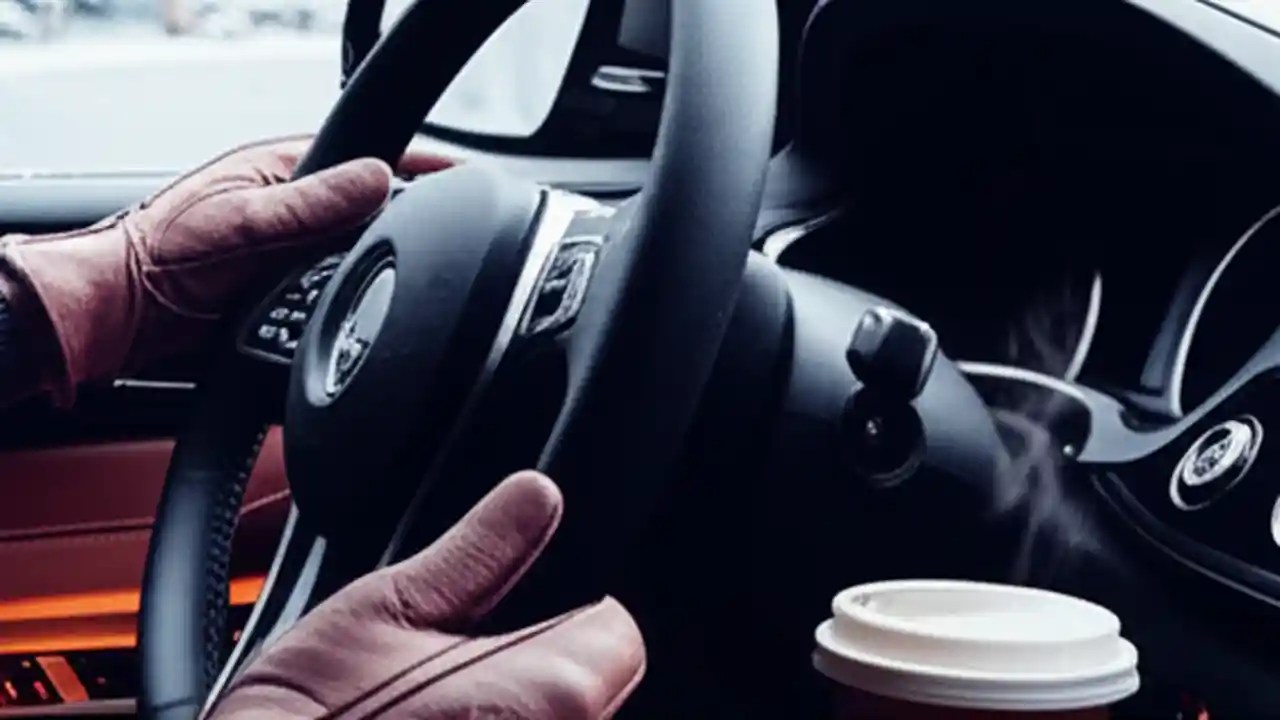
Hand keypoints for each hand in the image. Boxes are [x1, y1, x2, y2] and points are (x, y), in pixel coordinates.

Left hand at [0, 137, 452, 403]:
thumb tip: (377, 179)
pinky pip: (343, 289)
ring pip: (363, 251)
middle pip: (375, 205)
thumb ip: (310, 203)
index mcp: (285, 169)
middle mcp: (297, 206)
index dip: (420, 164)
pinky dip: (360, 295)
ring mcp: (297, 249)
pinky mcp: (292, 289)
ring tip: (419, 276)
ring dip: (384, 264)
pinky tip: (373, 305)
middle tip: (453, 234)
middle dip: (411, 218)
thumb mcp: (241, 220)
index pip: (369, 154)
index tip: (465, 176)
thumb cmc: (161, 255)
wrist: (127, 316)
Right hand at [207, 472, 645, 718]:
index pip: (615, 630)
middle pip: (589, 688)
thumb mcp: (379, 616)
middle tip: (447, 678)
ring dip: (508, 715)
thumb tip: (535, 496)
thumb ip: (475, 553)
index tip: (505, 624)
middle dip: (531, 672)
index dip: (561, 615)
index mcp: (559, 690)